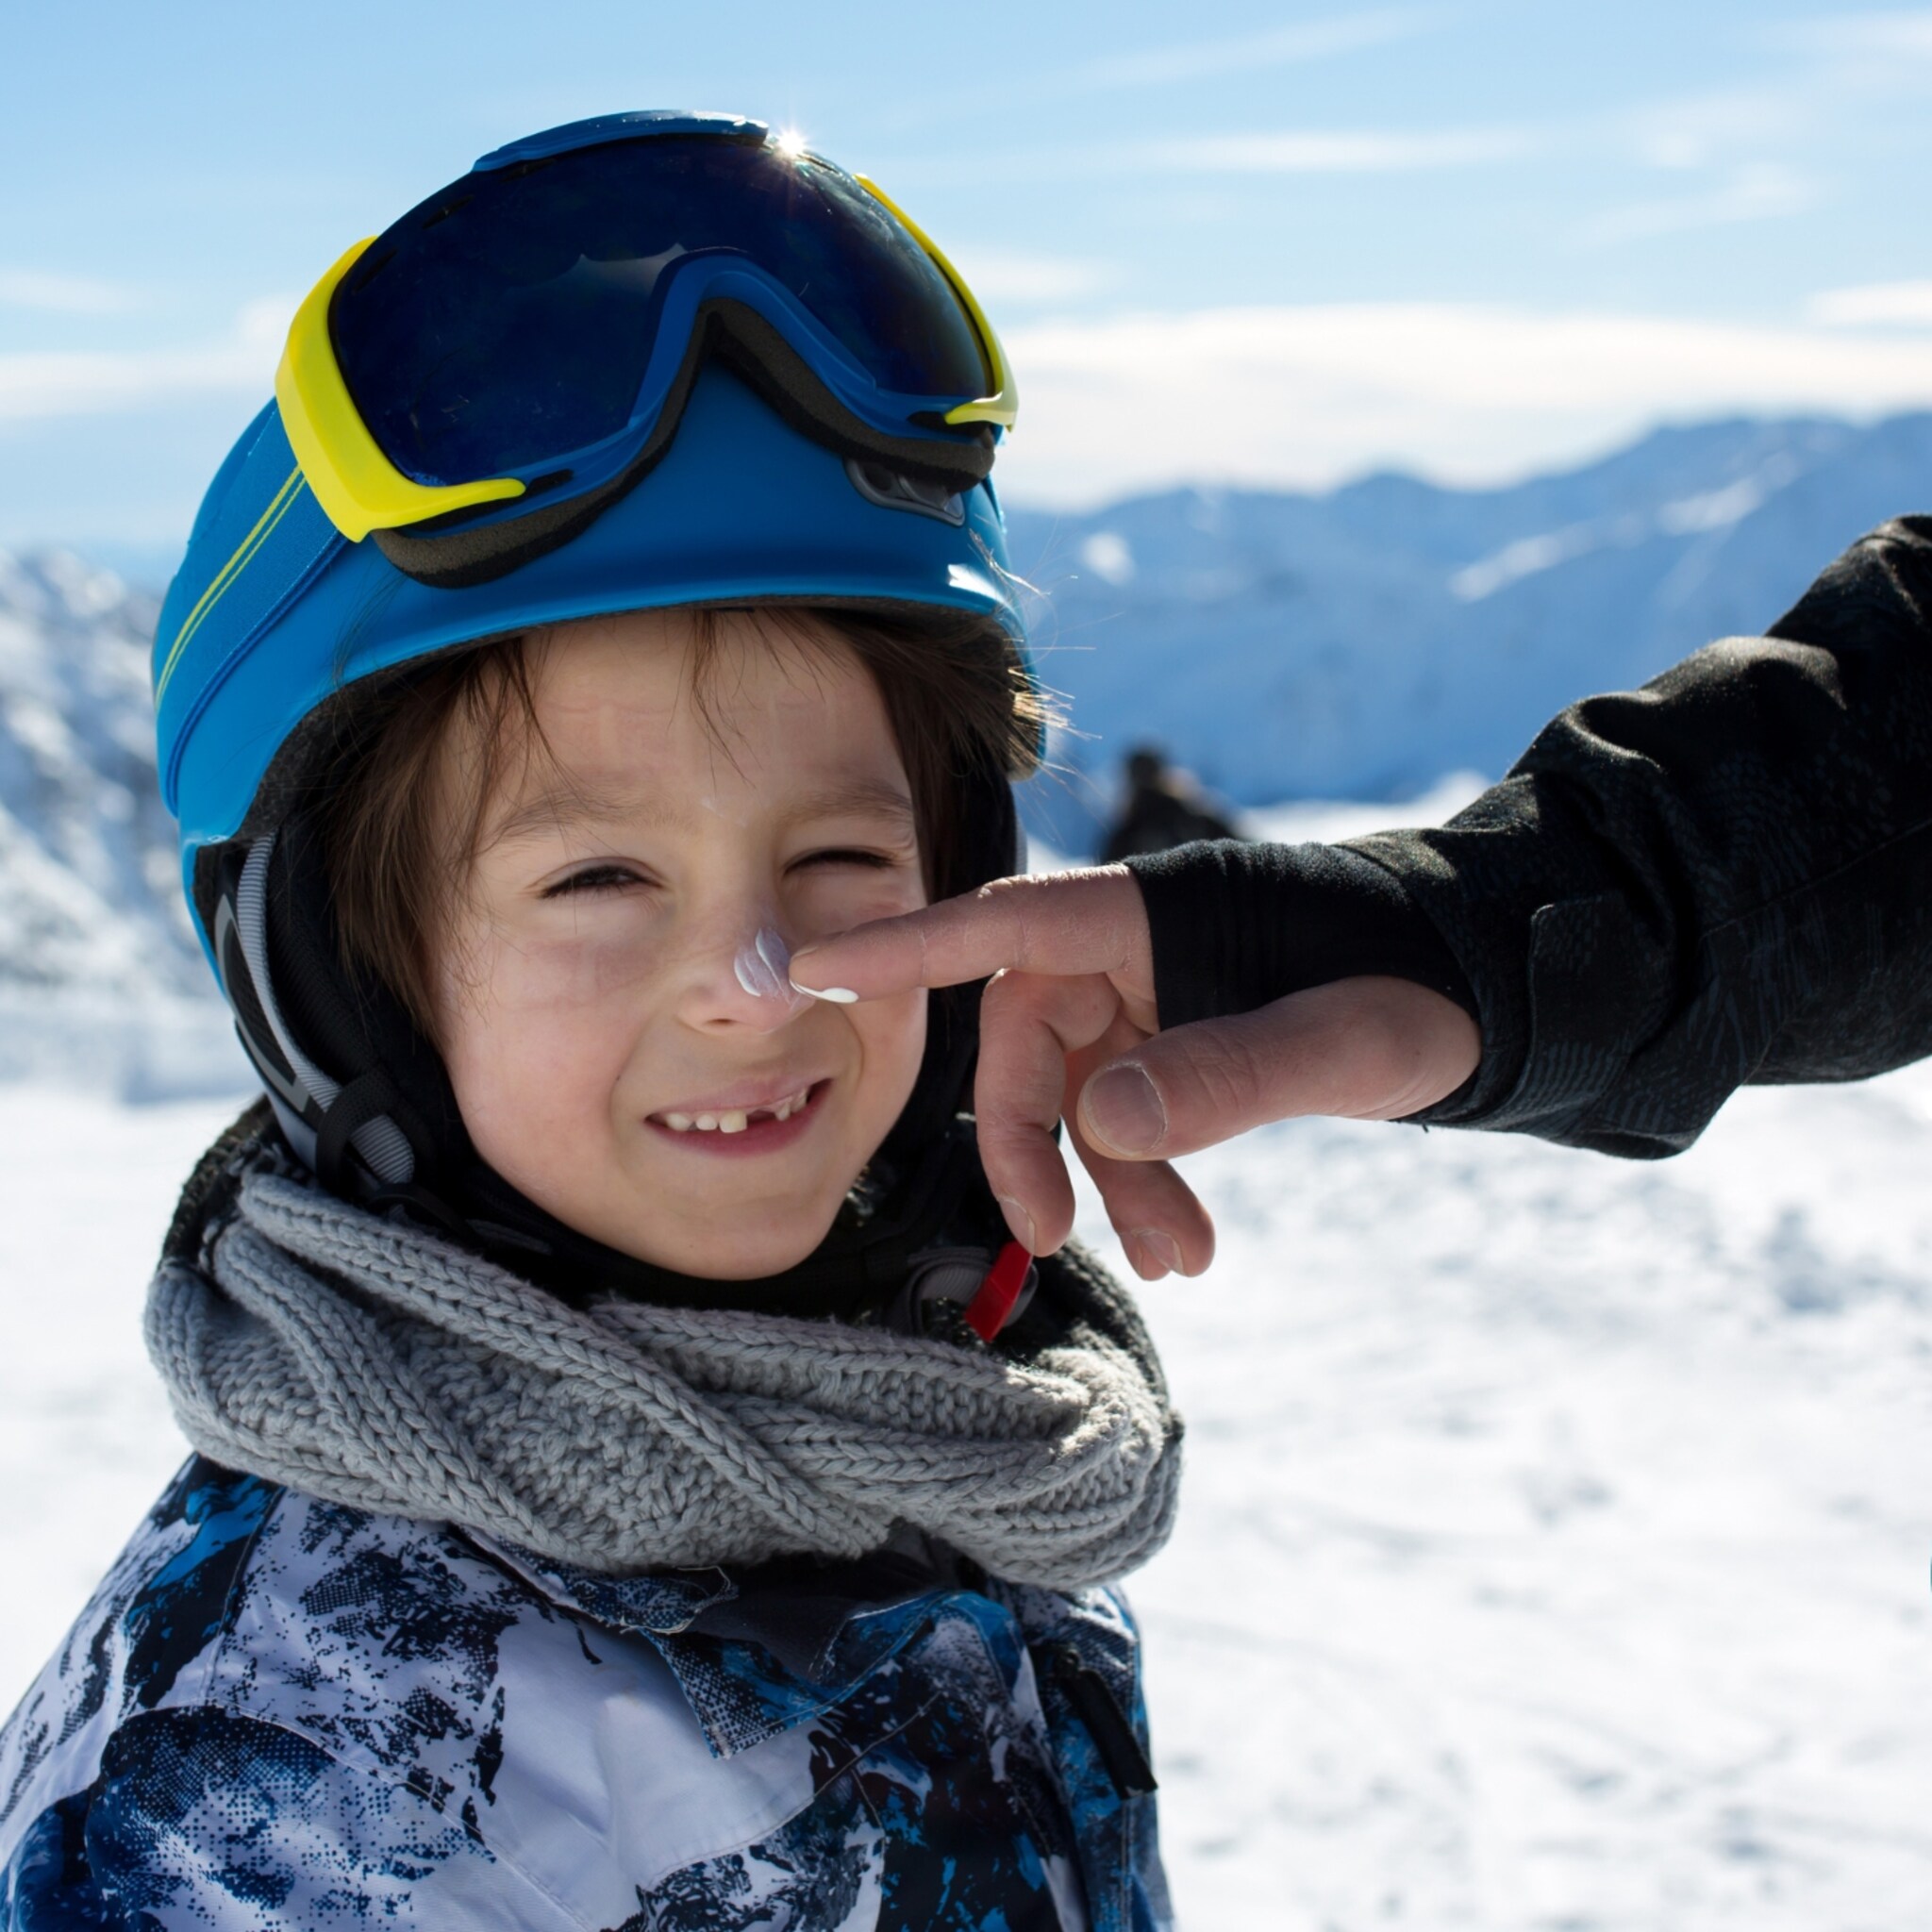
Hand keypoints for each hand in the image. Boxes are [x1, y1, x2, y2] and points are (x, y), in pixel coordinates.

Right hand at [790, 867, 1481, 1278]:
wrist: (1496, 993)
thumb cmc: (1427, 986)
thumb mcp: (1347, 1038)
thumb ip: (1232, 1072)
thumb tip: (1107, 1122)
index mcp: (1151, 914)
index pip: (1004, 925)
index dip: (903, 947)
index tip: (812, 962)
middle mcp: (1133, 950)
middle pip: (1027, 1043)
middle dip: (1039, 1147)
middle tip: (1060, 1237)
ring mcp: (1152, 999)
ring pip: (1080, 1097)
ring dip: (1112, 1185)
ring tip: (1184, 1265)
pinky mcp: (1181, 1042)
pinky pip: (1132, 1116)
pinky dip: (1148, 1181)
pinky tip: (1190, 1246)